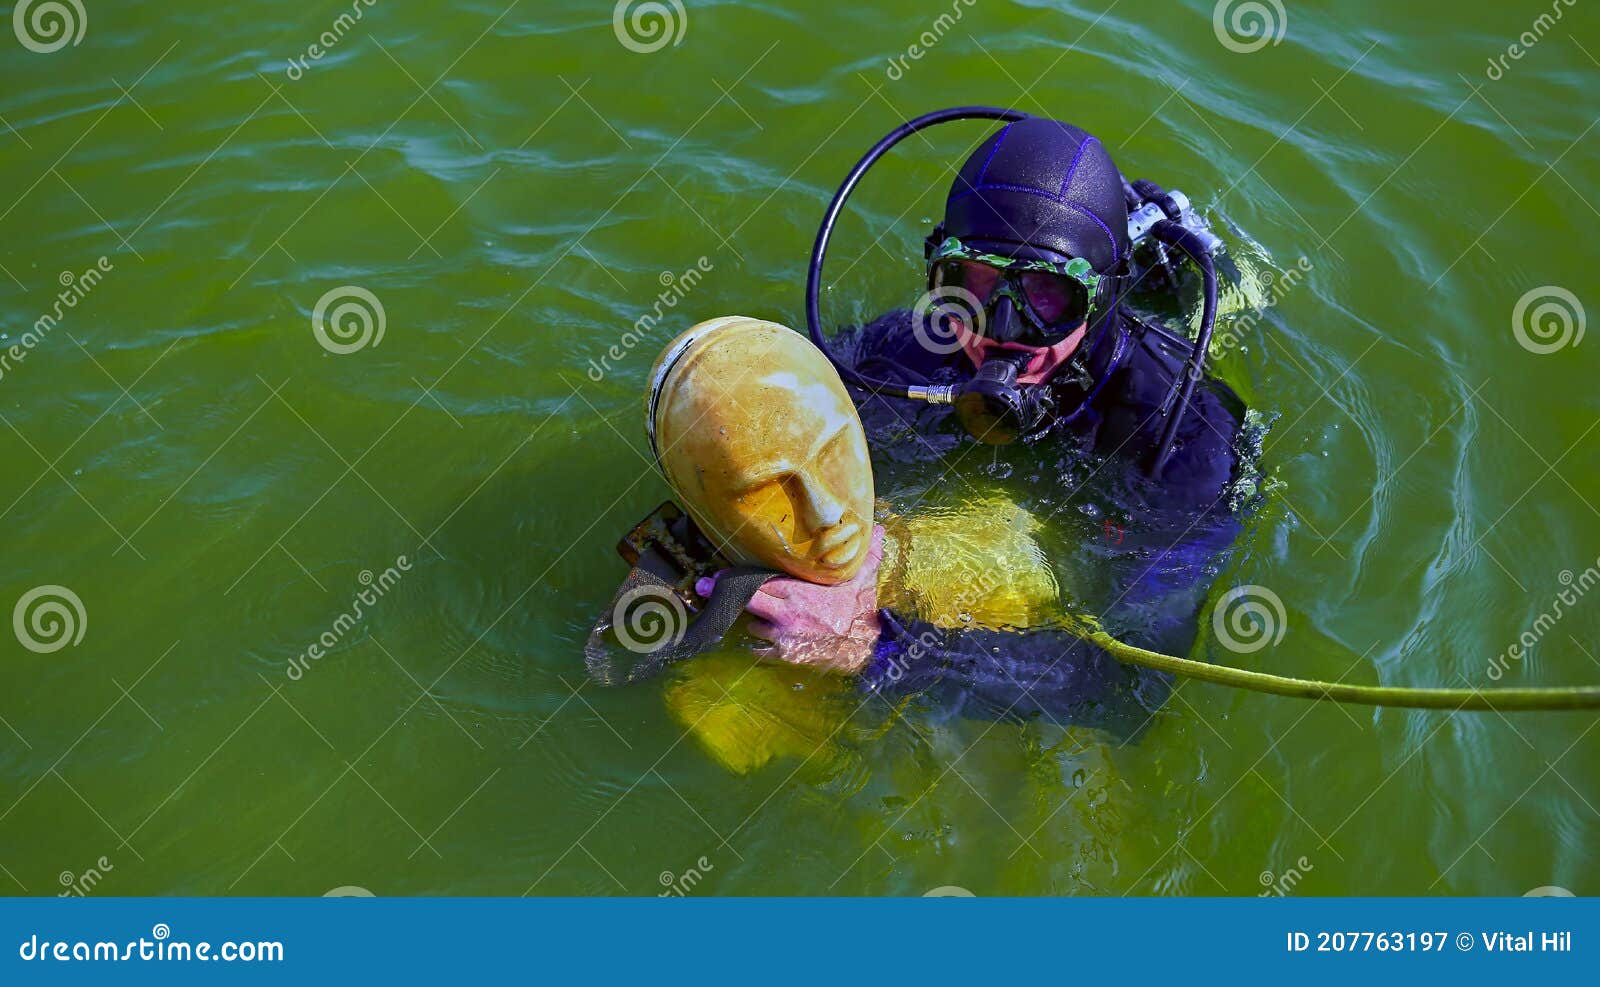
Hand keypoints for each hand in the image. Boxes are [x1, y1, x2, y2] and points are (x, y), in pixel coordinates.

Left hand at [697, 526, 884, 674]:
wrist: (868, 649)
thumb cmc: (861, 611)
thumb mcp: (863, 578)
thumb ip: (867, 552)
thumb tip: (879, 528)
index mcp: (798, 591)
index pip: (757, 580)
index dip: (735, 577)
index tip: (715, 575)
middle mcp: (785, 614)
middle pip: (746, 601)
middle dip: (727, 594)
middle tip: (704, 588)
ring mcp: (782, 637)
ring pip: (753, 625)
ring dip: (755, 620)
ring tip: (763, 614)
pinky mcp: (785, 656)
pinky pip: (760, 648)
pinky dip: (760, 643)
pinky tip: (767, 636)